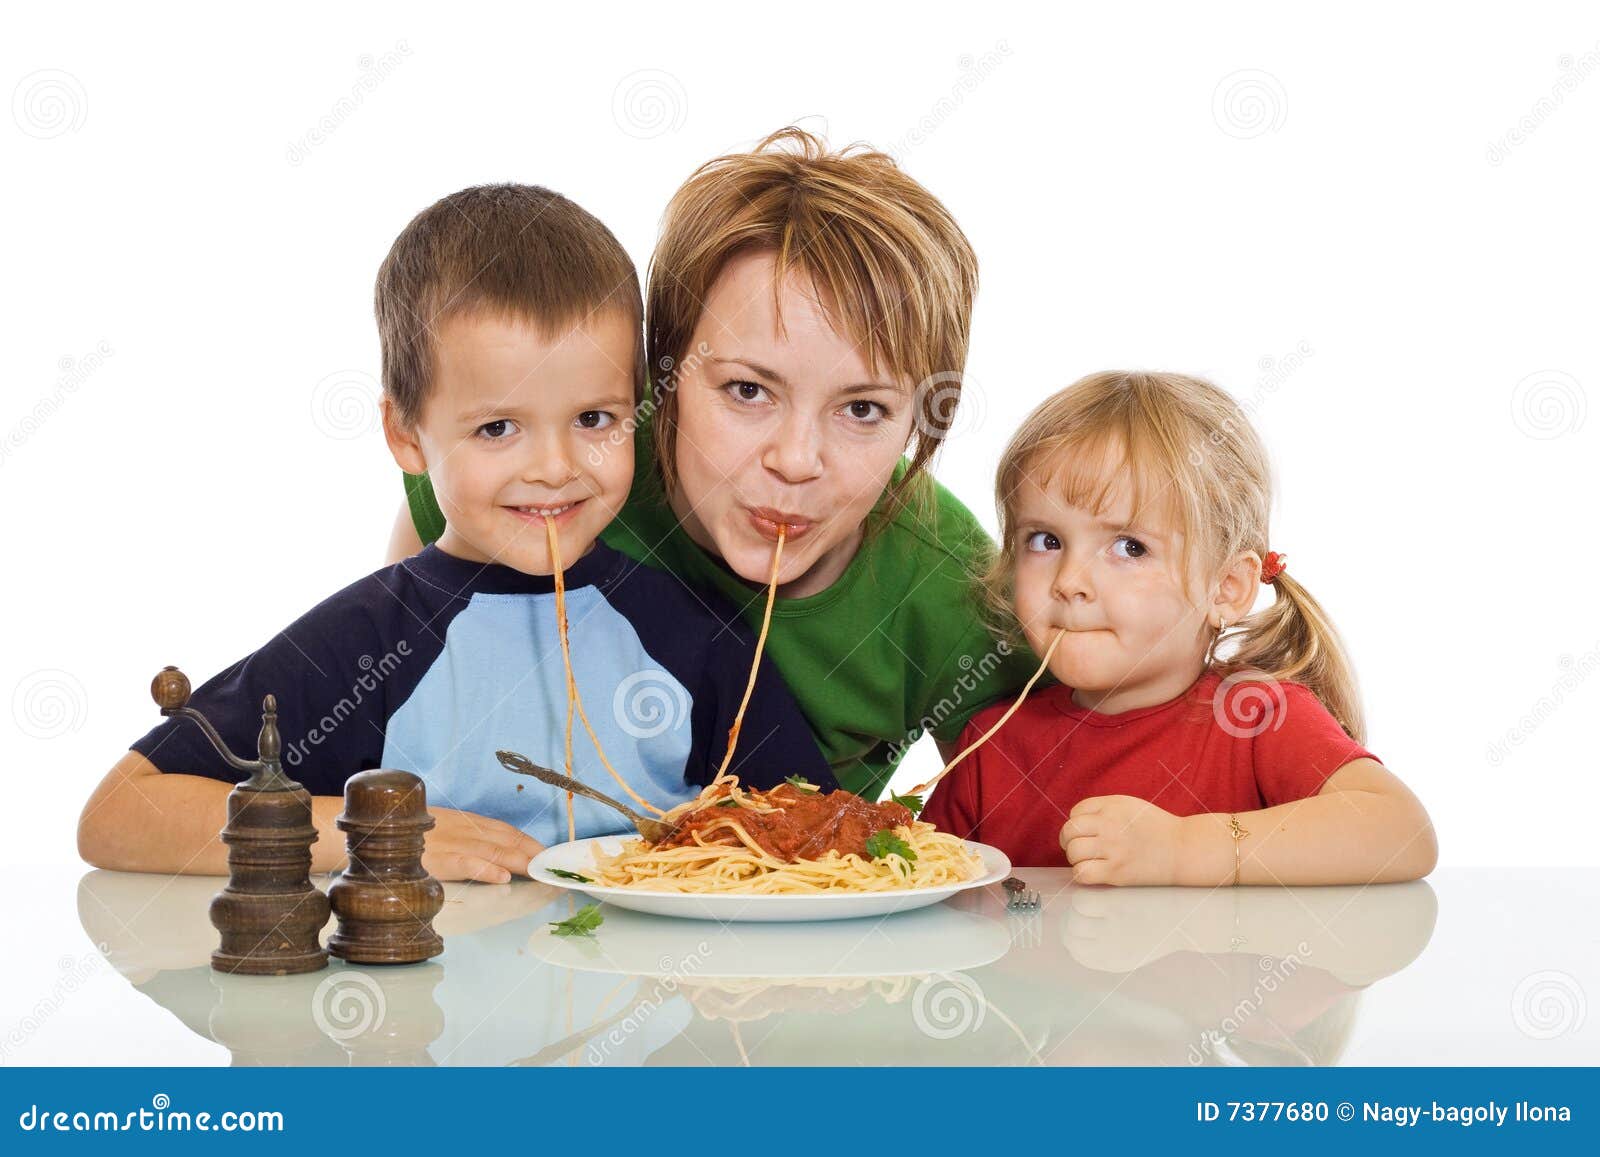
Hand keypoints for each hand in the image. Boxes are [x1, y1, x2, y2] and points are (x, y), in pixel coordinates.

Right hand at [422, 807, 543, 882]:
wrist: (379, 830)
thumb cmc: (410, 836)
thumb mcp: (439, 830)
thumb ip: (465, 839)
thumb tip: (493, 855)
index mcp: (466, 822)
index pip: (505, 831)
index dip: (529, 843)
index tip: (548, 855)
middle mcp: (464, 830)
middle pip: (506, 841)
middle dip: (533, 853)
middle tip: (553, 867)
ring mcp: (451, 844)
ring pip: (493, 851)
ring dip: (520, 861)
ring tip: (539, 872)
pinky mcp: (436, 860)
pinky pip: (465, 864)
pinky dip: (485, 870)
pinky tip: (503, 877)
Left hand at [1058, 795, 1186, 885]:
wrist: (1182, 849)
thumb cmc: (1156, 828)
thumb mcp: (1129, 805)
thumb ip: (1103, 809)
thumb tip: (1077, 821)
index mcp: (1112, 806)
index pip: (1075, 812)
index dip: (1078, 823)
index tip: (1087, 832)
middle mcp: (1109, 825)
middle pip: (1069, 831)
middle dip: (1069, 840)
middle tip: (1080, 847)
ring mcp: (1112, 849)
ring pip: (1073, 852)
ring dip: (1075, 858)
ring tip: (1088, 860)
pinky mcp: (1116, 871)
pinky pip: (1082, 873)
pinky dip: (1081, 874)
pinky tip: (1093, 871)